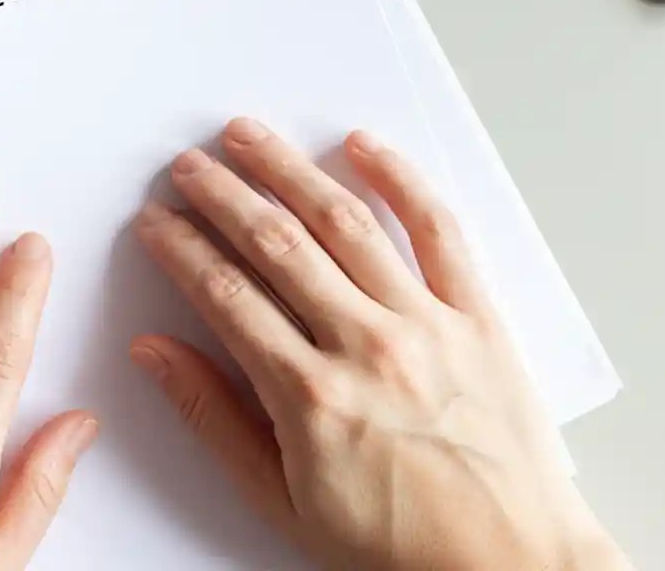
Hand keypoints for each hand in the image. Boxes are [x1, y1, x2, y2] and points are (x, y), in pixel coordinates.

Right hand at [131, 119, 629, 569]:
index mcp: (309, 397)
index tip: (157, 222)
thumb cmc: (397, 545)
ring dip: (288, 169)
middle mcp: (365, 347)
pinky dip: (400, 179)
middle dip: (221, 195)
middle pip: (274, 244)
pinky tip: (363, 147)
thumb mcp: (281, 499)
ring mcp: (426, 324)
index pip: (224, 294)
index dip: (181, 247)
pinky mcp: (477, 317)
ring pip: (344, 222)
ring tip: (248, 136)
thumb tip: (155, 354)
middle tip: (189, 166)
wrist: (509, 565)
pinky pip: (438, 230)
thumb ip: (213, 418)